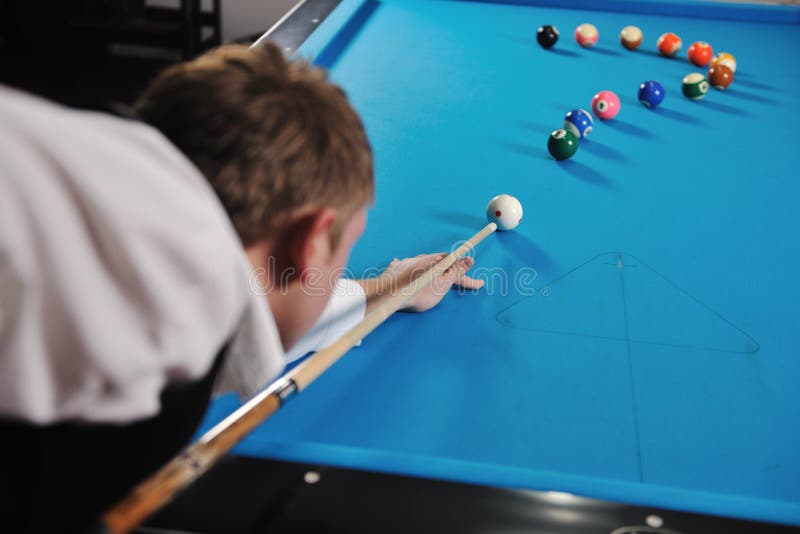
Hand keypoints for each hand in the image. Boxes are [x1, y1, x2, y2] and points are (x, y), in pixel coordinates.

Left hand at [359, 253, 483, 313]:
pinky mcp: (396, 267)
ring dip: (431, 268)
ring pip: (424, 263)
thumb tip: (469, 259)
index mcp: (438, 263)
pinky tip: (406, 270)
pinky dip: (411, 269)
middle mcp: (424, 259)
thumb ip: (456, 272)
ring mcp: (409, 262)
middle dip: (450, 269)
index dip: (470, 278)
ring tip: (433, 277)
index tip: (481, 283)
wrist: (389, 293)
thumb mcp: (442, 285)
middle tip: (457, 280)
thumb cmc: (418, 293)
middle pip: (441, 263)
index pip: (458, 268)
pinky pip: (406, 266)